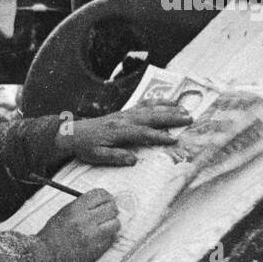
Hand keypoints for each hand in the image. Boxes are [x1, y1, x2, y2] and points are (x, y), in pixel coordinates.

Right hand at [37, 188, 120, 261]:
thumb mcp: (63, 213)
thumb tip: (101, 202)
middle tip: (107, 213)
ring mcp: (93, 235)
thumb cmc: (52, 236)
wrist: (48, 256)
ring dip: (111, 223)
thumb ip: (82, 206)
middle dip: (111, 209)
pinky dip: (109, 236)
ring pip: (116, 223)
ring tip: (103, 226)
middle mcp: (86, 220)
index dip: (106, 196)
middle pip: (111, 208)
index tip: (108, 199)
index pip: (100, 195)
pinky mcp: (98, 248)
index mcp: (75, 209)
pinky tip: (99, 237)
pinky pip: (112, 238)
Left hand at [56, 105, 192, 165]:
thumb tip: (133, 160)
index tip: (174, 139)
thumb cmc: (85, 146)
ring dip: (168, 108)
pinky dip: (158, 101)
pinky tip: (169, 101)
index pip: (143, 133)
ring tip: (185, 109)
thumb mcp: (97, 155)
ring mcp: (125, 114)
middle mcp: (124, 119)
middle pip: (151, 117)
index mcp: (118, 131)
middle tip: (189, 119)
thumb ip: (115, 157)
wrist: (73, 133)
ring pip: (150, 108)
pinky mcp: (125, 112)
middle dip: (171, 118)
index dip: (159, 136)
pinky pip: (144, 104)